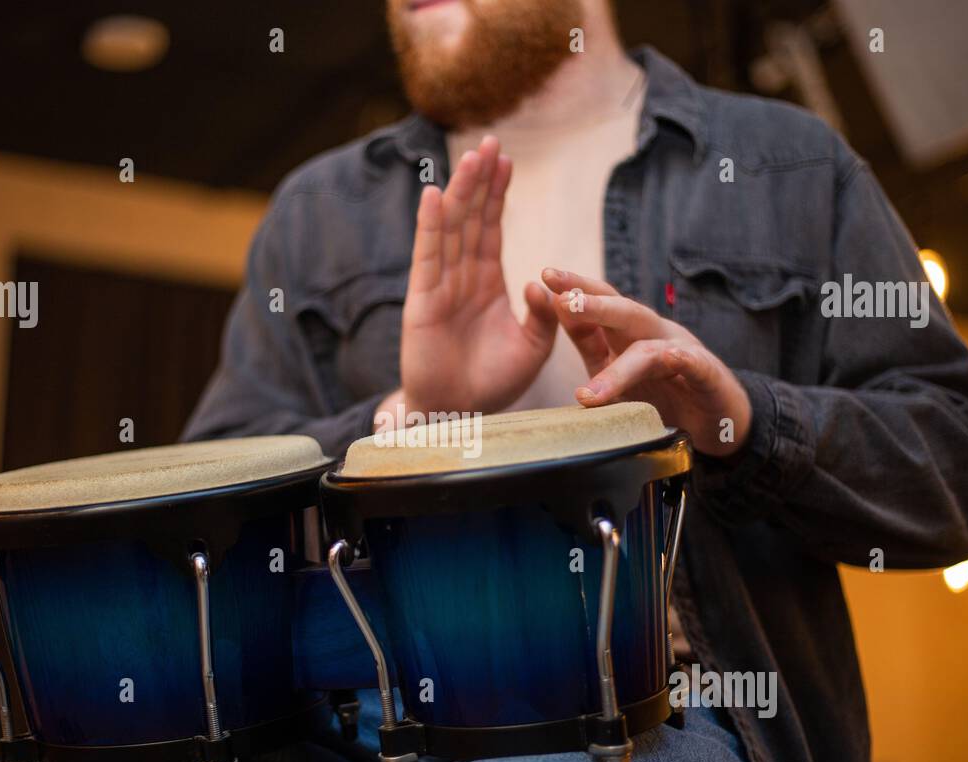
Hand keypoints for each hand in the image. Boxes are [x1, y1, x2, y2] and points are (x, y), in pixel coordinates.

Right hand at [390, 135, 558, 421]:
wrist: (458, 414)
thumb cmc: (493, 383)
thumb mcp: (534, 347)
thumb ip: (545, 313)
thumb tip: (543, 281)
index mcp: (486, 283)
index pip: (491, 228)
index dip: (498, 193)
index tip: (505, 158)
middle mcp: (461, 277)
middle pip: (470, 218)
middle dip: (480, 181)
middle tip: (489, 141)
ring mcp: (439, 286)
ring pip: (451, 229)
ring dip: (460, 193)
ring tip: (470, 158)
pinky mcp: (422, 301)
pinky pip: (427, 257)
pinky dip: (429, 227)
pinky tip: (432, 196)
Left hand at [540, 268, 751, 456]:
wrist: (716, 420)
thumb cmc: (662, 394)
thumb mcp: (616, 370)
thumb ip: (590, 343)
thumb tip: (555, 306)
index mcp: (630, 333)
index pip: (602, 302)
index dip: (576, 288)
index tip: (545, 275)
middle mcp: (656, 335)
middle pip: (626, 313)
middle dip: (595, 305)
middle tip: (565, 301)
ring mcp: (684, 354)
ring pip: (650, 351)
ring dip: (619, 371)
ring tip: (588, 394)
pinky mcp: (709, 377)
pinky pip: (696, 367)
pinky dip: (684, 362)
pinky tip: (672, 359)